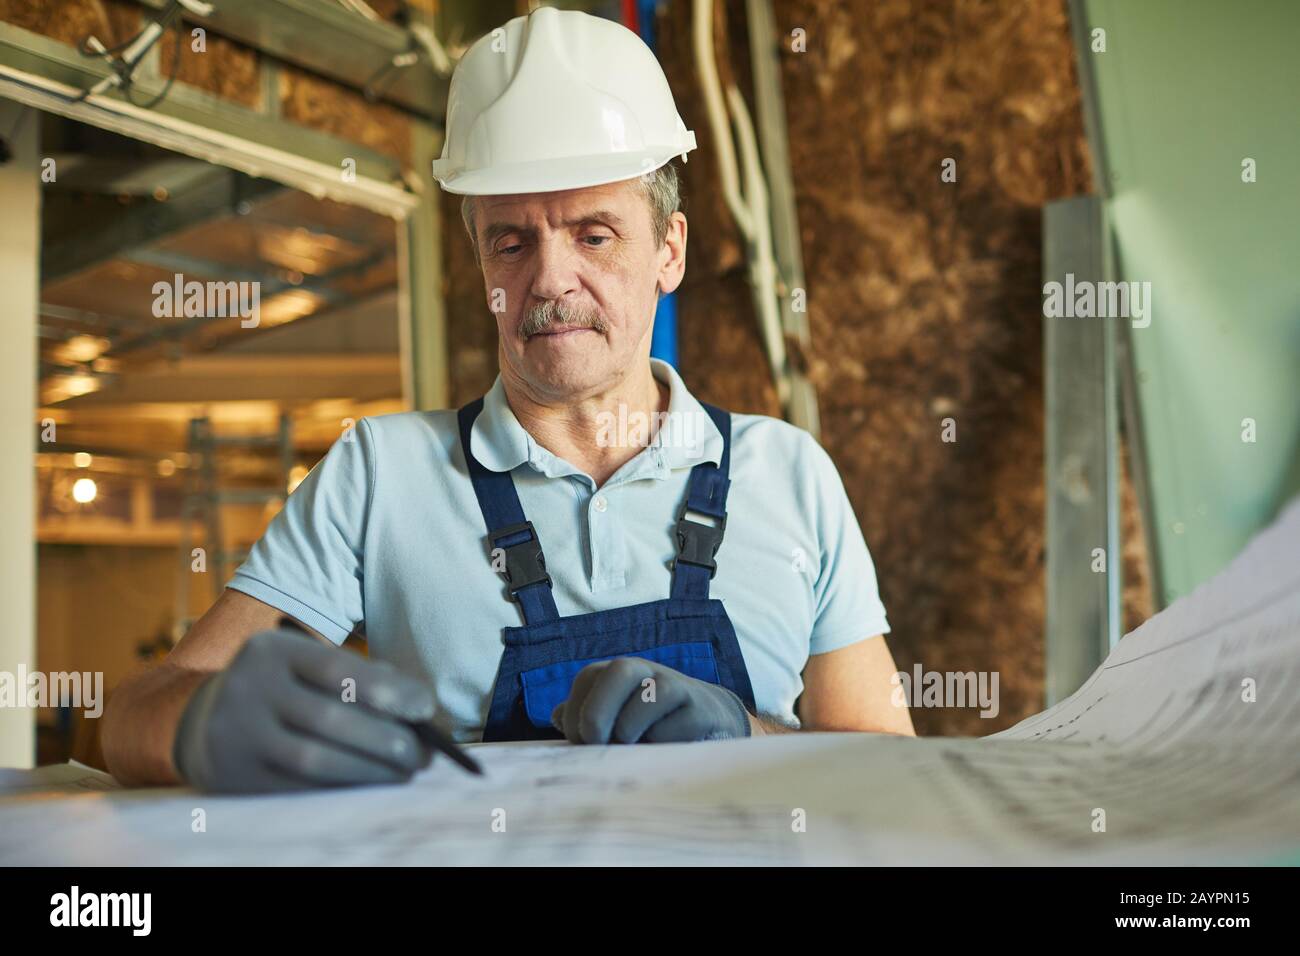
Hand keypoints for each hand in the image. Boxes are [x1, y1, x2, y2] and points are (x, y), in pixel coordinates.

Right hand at [172, 627, 435, 791]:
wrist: (207, 721)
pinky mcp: (235, 775)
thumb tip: (418, 708)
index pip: (337, 669)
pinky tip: (368, 784)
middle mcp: (248, 686)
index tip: (425, 709)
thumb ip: (359, 676)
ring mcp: (236, 733)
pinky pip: (298, 788)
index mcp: (272, 650)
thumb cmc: (284, 689)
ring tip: (403, 772)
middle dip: (386, 739)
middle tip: (422, 754)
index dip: (388, 690)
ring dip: (369, 769)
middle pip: (330, 718)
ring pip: (314, 759)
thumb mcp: (307, 667)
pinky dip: (342, 788)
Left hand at [551, 657, 752, 743]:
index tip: (579, 742)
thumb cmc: (650, 723)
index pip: (588, 678)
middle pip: (619, 671)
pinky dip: (662, 740)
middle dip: (599, 710)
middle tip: (596, 742)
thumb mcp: (615, 718)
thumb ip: (584, 717)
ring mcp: (675, 687)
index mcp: (618, 674)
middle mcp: (646, 673)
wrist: (708, 720)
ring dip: (631, 726)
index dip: (576, 712)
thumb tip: (556, 715)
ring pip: (652, 693)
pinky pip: (678, 722)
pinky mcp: (700, 708)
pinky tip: (660, 750)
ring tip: (629, 747)